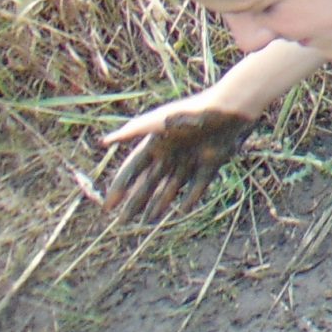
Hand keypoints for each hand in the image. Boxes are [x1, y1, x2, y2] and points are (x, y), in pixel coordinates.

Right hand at [102, 100, 260, 221]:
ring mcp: (191, 159)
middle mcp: (171, 153)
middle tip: (123, 222)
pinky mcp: (211, 163)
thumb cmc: (189, 113)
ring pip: (171, 187)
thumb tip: (104, 141)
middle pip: (149, 183)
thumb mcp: (157, 122)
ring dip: (159, 203)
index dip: (119, 188)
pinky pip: (198, 185)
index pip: (132, 171)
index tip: (108, 207)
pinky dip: (191, 197)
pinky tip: (182, 210)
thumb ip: (132, 132)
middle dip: (136, 202)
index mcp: (155, 143)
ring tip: (148, 221)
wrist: (227, 109)